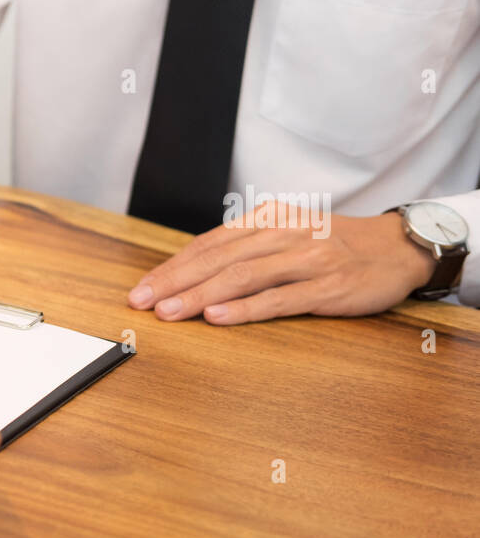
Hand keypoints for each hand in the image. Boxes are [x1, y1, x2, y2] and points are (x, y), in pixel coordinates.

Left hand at [127, 204, 435, 324]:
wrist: (396, 248)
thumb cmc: (331, 247)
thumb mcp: (285, 236)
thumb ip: (243, 251)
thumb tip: (189, 274)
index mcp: (266, 221)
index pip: (208, 245)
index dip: (172, 267)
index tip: (141, 289)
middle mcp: (283, 235)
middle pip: (218, 259)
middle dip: (174, 282)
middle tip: (142, 302)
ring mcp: (307, 259)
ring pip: (243, 276)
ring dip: (201, 295)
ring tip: (170, 312)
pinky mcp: (328, 286)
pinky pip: (280, 298)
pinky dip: (246, 308)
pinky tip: (218, 317)